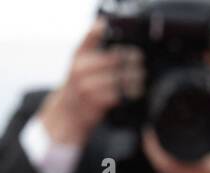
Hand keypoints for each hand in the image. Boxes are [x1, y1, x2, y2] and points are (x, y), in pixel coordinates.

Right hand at [38, 18, 142, 147]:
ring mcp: (88, 87)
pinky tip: (135, 92)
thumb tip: (102, 23)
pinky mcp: (97, 103)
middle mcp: (82, 70)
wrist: (69, 112)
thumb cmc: (77, 81)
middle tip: (141, 63)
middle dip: (132, 62)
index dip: (124, 48)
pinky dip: (129, 93)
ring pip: (119, 79)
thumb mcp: (78, 58)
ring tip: (141, 78)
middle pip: (115, 61)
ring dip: (134, 79)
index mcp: (79, 56)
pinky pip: (119, 95)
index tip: (134, 52)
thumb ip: (90, 40)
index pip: (104, 45)